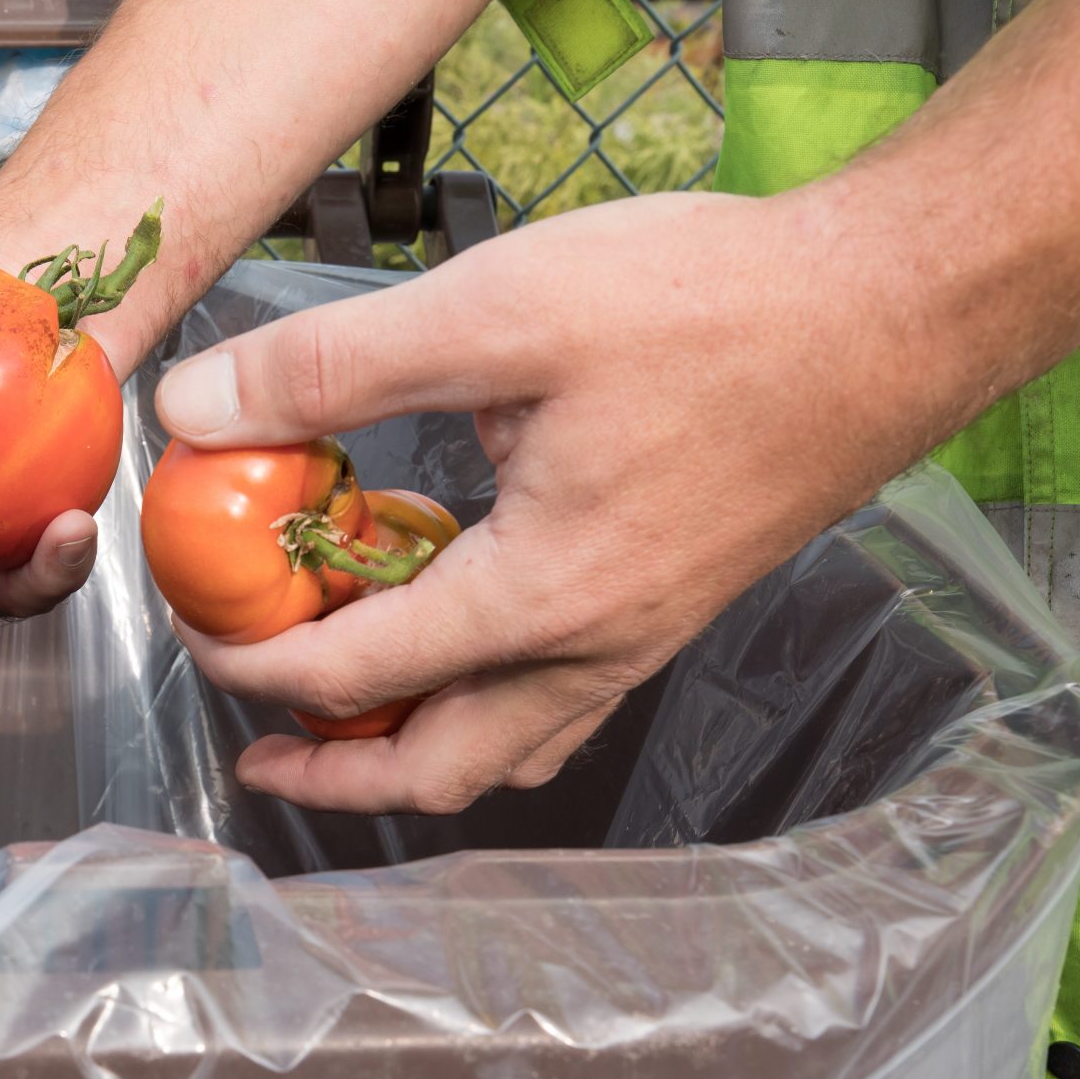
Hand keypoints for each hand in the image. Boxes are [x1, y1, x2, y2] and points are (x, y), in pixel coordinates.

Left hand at [154, 188, 962, 813]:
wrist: (889, 311)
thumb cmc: (713, 306)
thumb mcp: (497, 312)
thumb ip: (333, 369)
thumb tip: (196, 411)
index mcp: (536, 599)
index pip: (350, 673)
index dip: (248, 658)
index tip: (190, 621)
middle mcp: (590, 650)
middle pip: (434, 770)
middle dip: (328, 772)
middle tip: (252, 748)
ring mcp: (639, 639)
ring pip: (504, 752)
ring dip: (409, 752)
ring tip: (340, 718)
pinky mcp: (670, 607)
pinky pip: (558, 706)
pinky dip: (483, 708)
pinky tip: (456, 647)